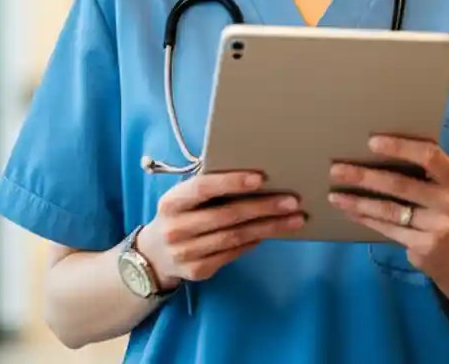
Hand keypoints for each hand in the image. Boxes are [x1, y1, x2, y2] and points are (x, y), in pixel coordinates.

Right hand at [137, 171, 306, 288]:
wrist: (154, 255)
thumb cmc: (180, 216)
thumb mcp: (184, 199)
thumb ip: (209, 190)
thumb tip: (257, 180)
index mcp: (172, 202)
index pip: (203, 188)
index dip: (231, 182)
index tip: (261, 178)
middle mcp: (176, 228)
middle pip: (226, 216)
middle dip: (263, 207)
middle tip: (292, 201)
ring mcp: (185, 252)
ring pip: (235, 237)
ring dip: (268, 227)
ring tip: (294, 219)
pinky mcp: (197, 271)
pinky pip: (232, 253)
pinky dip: (253, 242)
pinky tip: (270, 233)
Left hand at [328, 136, 448, 273]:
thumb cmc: (438, 208)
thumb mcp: (440, 187)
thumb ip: (420, 170)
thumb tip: (373, 147)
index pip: (429, 156)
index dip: (400, 147)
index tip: (371, 142)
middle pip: (401, 185)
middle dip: (365, 176)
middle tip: (336, 169)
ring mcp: (437, 226)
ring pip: (390, 210)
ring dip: (358, 201)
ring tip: (334, 196)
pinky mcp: (423, 246)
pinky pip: (387, 229)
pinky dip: (365, 219)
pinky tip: (349, 212)